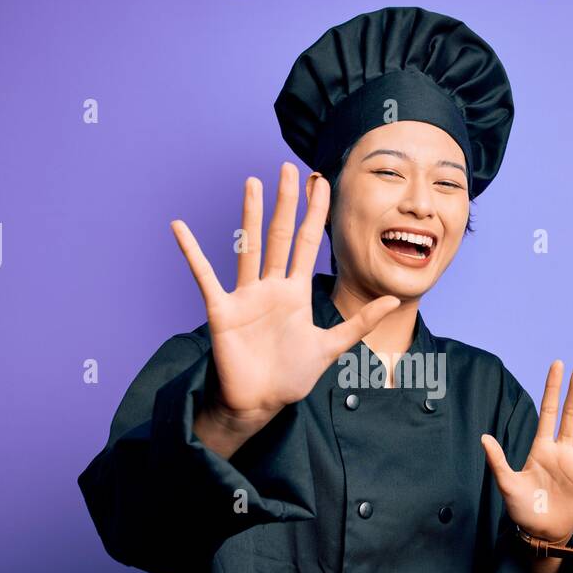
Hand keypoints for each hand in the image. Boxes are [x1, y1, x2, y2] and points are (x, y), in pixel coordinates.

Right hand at [171, 163, 400, 428]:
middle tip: (289, 168)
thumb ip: (360, 323)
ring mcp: (245, 296)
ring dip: (250, 215)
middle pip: (279, 235)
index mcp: (295, 292)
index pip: (306, 243)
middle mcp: (270, 287)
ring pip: (249, 247)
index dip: (314, 214)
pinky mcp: (222, 310)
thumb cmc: (289, 377)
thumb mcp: (330, 347)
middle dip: (286, 203)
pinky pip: (205, 276)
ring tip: (253, 183)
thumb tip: (392, 299)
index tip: (321, 183)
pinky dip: (192, 253)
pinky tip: (180, 228)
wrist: (258, 404)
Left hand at [481, 359, 572, 543]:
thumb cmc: (522, 509)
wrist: (541, 533)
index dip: (552, 388)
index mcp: (542, 448)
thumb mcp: (507, 484)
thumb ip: (498, 460)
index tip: (557, 365)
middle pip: (571, 413)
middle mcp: (562, 450)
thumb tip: (484, 437)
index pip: (548, 411)